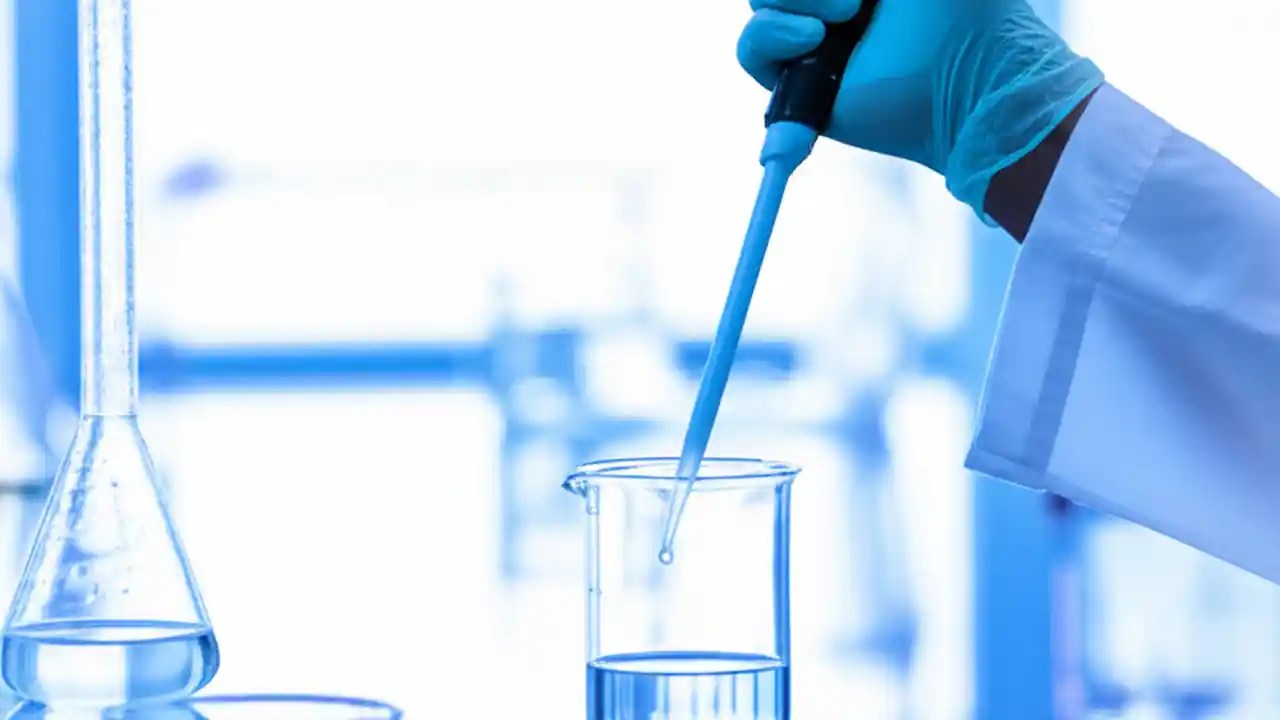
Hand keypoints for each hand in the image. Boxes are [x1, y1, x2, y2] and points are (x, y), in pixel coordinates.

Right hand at [737, 0, 1102, 214]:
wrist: (970, 74)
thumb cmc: (961, 9)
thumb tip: (832, 8)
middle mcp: (836, 9)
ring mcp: (812, 45)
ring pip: (759, 3)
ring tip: (846, 13)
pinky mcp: (798, 86)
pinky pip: (751, 49)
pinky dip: (770, 34)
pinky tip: (813, 38)